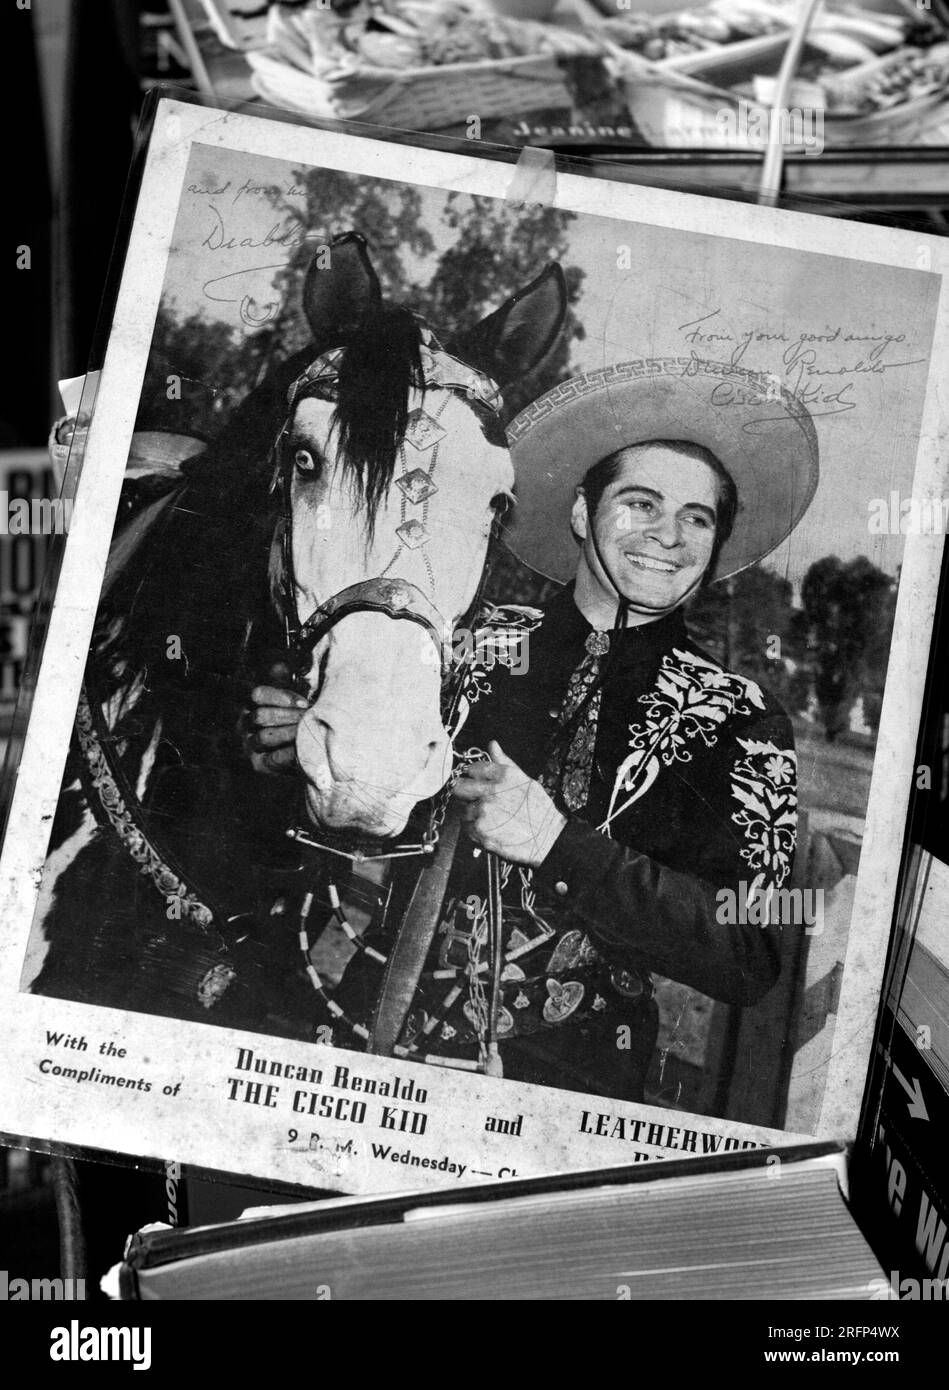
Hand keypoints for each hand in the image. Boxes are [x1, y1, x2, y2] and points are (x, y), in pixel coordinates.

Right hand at [241, 661, 307, 775]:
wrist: (303, 752)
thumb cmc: (294, 720)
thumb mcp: (289, 699)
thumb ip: (284, 683)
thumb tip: (279, 665)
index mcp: (251, 704)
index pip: (257, 694)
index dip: (281, 696)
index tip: (304, 702)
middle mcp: (245, 724)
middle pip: (261, 716)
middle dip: (288, 716)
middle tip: (308, 717)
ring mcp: (249, 745)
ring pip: (264, 737)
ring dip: (289, 733)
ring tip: (307, 731)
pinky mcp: (259, 764)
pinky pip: (273, 759)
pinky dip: (289, 753)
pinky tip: (302, 748)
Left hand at [451, 740, 565, 865]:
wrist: (549, 838)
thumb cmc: (538, 809)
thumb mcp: (524, 780)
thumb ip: (504, 762)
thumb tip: (492, 745)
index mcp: (502, 776)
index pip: (472, 769)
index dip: (473, 775)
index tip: (476, 781)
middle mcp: (491, 792)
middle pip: (459, 786)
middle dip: (463, 791)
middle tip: (472, 798)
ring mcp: (484, 812)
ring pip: (463, 809)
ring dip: (472, 812)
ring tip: (490, 817)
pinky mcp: (481, 831)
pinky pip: (467, 827)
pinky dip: (475, 828)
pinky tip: (490, 828)